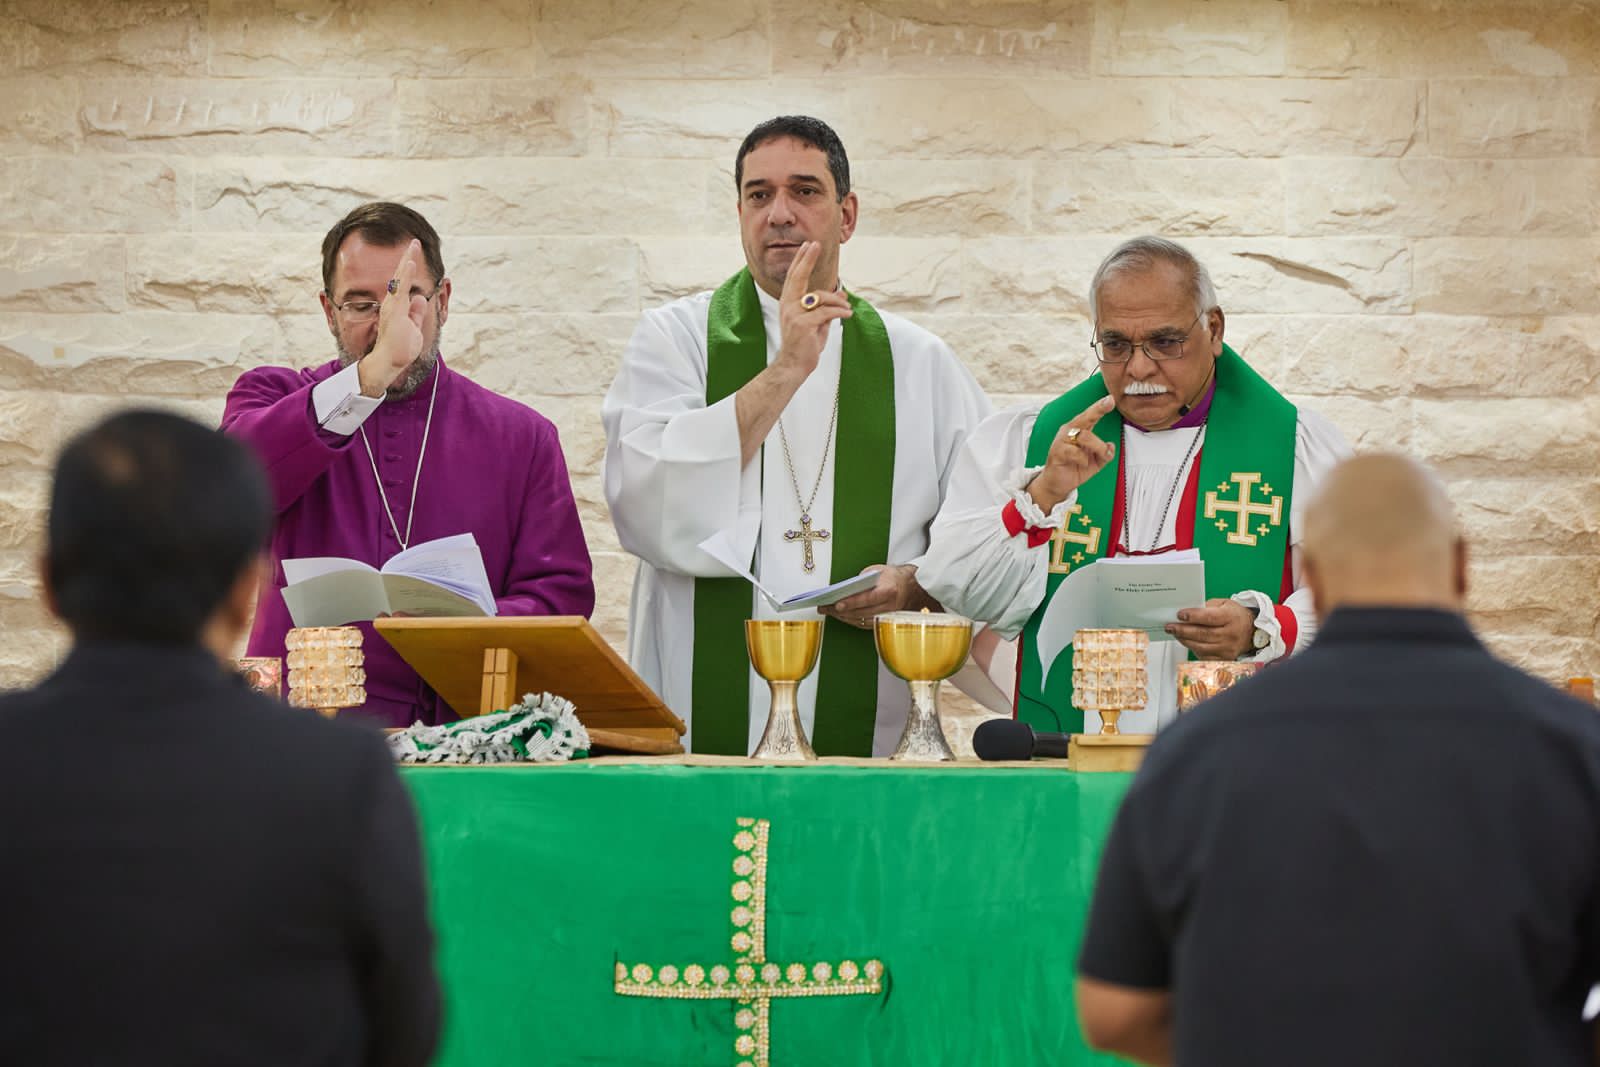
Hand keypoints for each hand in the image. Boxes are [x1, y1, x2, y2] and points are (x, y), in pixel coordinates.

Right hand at [357, 239, 430, 397]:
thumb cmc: (400, 348)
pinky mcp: (395, 312)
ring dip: (406, 261)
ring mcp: (392, 307)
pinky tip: (409, 262)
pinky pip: (400, 289)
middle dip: (407, 258)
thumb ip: (415, 313)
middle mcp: (392, 303)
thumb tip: (419, 297)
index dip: (408, 268)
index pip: (403, 283)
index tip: (414, 253)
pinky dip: (404, 275)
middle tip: (415, 242)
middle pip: (400, 276)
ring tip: (413, 245)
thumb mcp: (413, 327)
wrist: (389, 362)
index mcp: (397, 306)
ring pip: (399, 279)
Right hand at [773, 240, 852, 378]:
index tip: (808, 245)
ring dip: (838, 301)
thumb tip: (842, 294)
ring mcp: (793, 314)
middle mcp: (788, 305)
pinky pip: (826, 312)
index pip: (794, 277)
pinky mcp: (803, 324)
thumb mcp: (818, 322)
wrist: (794, 365)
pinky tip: (848, 314)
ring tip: (847, 308)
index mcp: (788, 302)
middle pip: (798, 276)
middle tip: (815, 244)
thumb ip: (827, 307)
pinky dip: (840, 312)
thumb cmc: (805, 344)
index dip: (801, 260)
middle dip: (807, 259)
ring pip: (820, 297)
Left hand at [819, 564, 934, 629]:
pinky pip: (864, 624)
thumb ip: (862, 581)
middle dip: (840, 611)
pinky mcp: (882, 622)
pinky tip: (840, 616)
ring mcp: (886, 616)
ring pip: (860, 620)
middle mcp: (889, 606)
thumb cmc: (892, 577)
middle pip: (861, 612)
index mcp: (889, 590)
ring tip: (828, 611)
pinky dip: (851, 620)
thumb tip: (844, 590)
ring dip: (843, 617)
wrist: (910, 587)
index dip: (851, 603)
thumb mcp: (877, 571)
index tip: (837, 604)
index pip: (867, 599)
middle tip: (825, 607)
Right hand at [1025, 396, 1116, 512]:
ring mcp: (1062, 440)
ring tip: (1102, 456)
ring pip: (1084, 436)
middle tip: (1109, 403)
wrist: (1058, 484)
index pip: (1090, 416)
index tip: (1111, 399)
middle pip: (1085, 418)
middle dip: (1098, 410)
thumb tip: (1111, 446)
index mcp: (1079, 430)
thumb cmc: (1075, 468)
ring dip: (1098, 447)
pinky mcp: (1057, 452)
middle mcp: (1069, 431)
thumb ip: (1105, 454)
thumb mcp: (1096, 462)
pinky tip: (1083, 464)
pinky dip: (1084, 459)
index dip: (1100, 406)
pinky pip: (1075, 452)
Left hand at [1164, 598, 1256, 659]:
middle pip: (1203, 634)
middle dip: (1183, 630)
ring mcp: (1227, 648)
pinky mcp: (1224, 658)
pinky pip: (1204, 656)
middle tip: (1170, 626)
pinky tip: (1185, 642)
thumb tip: (1187, 612)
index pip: (1210, 618)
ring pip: (1201, 647)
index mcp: (1231, 617)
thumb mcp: (1224, 604)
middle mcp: (1230, 634)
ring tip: (1175, 633)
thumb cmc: (1235, 616)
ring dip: (1184, 640)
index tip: (1180, 615)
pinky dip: (1192, 649)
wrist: (1252, 632)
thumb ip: (1207, 607)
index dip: (1193, 616)